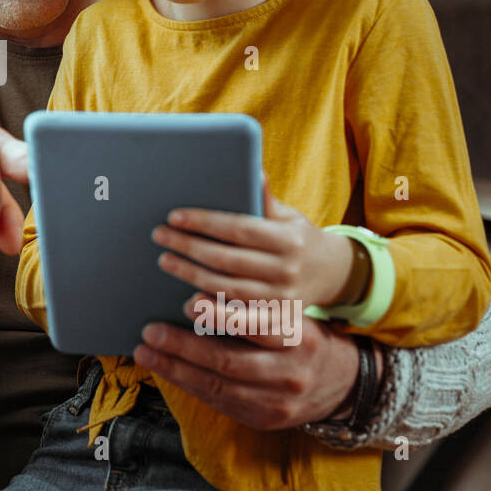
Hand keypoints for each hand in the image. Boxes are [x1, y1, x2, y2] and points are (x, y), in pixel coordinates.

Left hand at [132, 293, 362, 429]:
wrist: (344, 384)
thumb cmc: (307, 337)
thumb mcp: (297, 315)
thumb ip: (259, 305)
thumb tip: (203, 286)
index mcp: (302, 338)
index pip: (255, 325)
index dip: (219, 315)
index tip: (188, 302)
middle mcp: (291, 373)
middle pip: (229, 361)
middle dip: (183, 347)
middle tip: (151, 331)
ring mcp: (278, 402)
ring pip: (218, 386)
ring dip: (176, 369)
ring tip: (147, 352)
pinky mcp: (264, 419)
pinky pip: (219, 402)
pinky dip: (189, 385)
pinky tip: (167, 371)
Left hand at [150, 172, 353, 307]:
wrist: (331, 274)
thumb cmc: (298, 237)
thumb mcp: (289, 216)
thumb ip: (266, 200)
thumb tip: (254, 171)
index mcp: (289, 239)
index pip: (239, 228)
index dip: (204, 222)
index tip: (174, 216)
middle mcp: (287, 269)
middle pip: (227, 259)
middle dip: (188, 247)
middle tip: (160, 236)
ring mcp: (281, 298)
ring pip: (227, 288)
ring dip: (191, 275)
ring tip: (166, 260)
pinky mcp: (276, 319)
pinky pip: (239, 320)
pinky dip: (213, 312)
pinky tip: (189, 301)